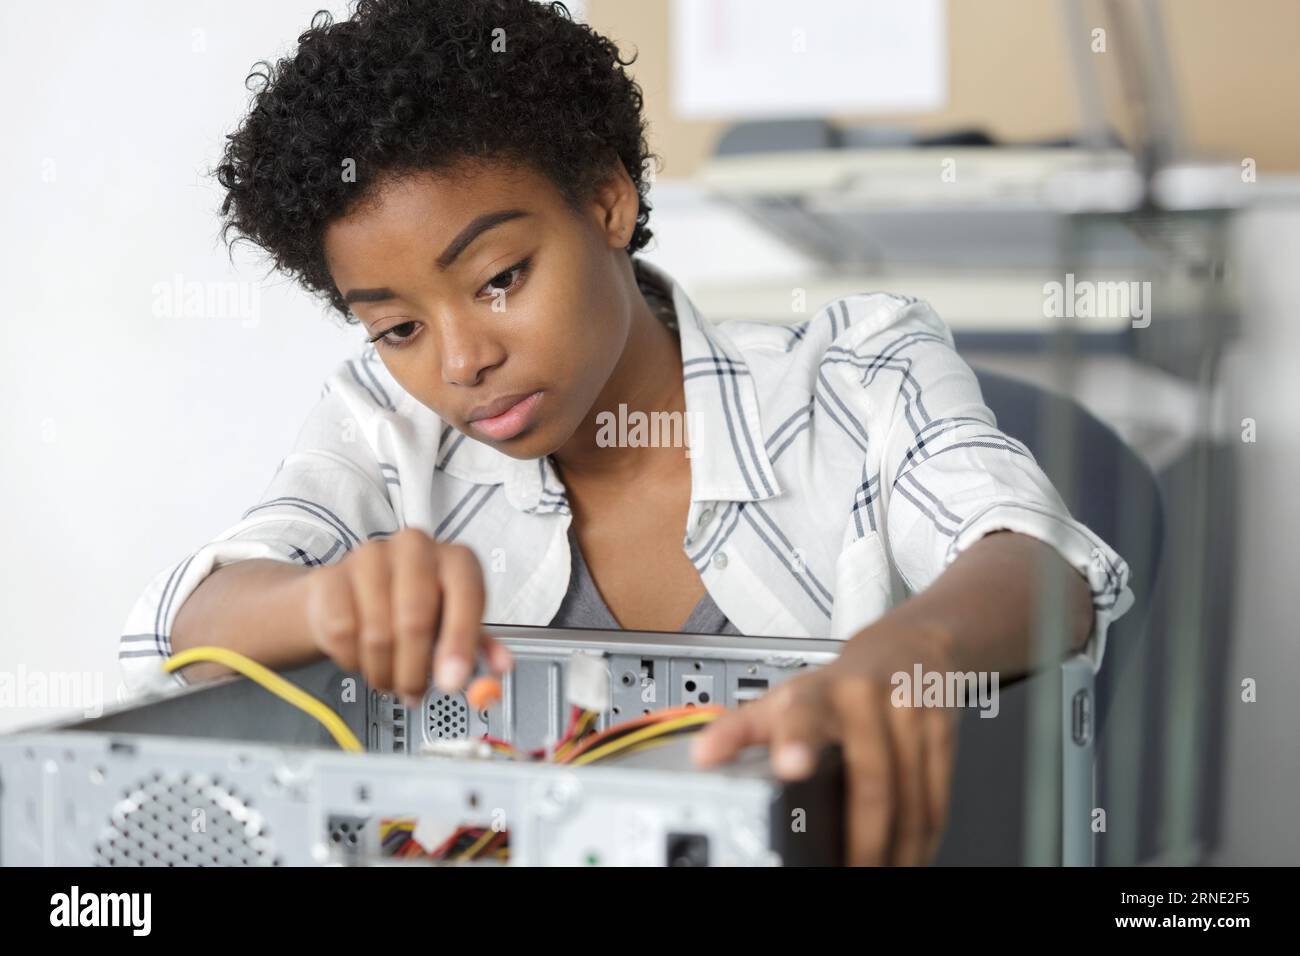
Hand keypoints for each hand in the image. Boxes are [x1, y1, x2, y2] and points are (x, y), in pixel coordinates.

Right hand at [300, 527, 511, 705]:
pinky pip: (343, 634)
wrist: (349, 592)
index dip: (460, 643)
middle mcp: (416, 548)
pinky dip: (353, 659)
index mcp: (455, 558)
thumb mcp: (453, 622)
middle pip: (416, 619)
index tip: (452, 682)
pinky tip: (362, 657)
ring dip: (384, 672)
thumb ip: (479, 644)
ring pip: (377, 634)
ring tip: (390, 678)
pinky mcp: (331, 577)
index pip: (465, 596)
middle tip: (414, 694)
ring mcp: (370, 557)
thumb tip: (501, 667)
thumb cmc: (411, 605)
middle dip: (415, 670)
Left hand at [690, 621, 960, 865]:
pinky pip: (937, 796)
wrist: (908, 647)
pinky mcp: (944, 731)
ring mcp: (910, 713)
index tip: (789, 765)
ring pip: (910, 797)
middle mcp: (866, 698)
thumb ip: (742, 729)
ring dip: (897, 848)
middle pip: (871, 780)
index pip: (805, 713)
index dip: (797, 738)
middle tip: (848, 872)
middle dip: (862, 839)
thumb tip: (700, 757)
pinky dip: (924, 837)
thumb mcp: (787, 696)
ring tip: (880, 874)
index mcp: (820, 692)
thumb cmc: (839, 682)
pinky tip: (911, 856)